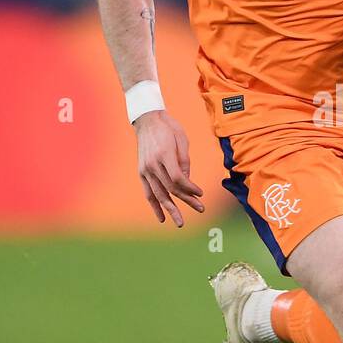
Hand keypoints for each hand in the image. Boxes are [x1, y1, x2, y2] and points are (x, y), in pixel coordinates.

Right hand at [134, 111, 204, 226]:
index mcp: (164, 154)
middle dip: (186, 200)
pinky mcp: (141, 172)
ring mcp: (145, 169)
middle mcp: (153, 164)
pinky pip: (148, 193)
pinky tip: (162, 218)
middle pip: (170, 188)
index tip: (200, 193)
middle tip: (200, 209)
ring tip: (180, 222)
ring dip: (170, 209)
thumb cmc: (168, 128)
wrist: (147, 120)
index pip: (178, 178)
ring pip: (159, 194)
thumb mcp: (182, 140)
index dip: (190, 188)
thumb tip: (187, 182)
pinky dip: (154, 206)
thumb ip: (184, 162)